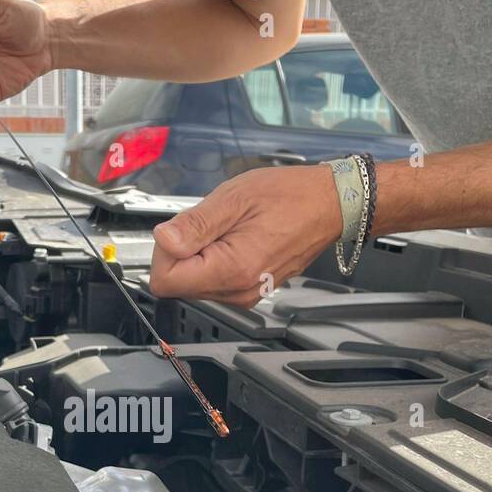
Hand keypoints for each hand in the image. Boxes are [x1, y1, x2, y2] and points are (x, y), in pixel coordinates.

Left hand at [149, 166, 342, 308]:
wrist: (329, 205)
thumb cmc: (290, 196)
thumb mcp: (234, 199)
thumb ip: (194, 224)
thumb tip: (163, 240)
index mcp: (231, 270)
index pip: (164, 281)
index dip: (164, 252)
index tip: (184, 229)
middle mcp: (237, 292)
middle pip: (177, 284)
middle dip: (182, 252)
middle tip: (212, 224)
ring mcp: (244, 295)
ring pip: (193, 284)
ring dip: (199, 255)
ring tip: (228, 230)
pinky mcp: (249, 291)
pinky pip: (213, 281)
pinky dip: (214, 260)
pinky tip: (235, 239)